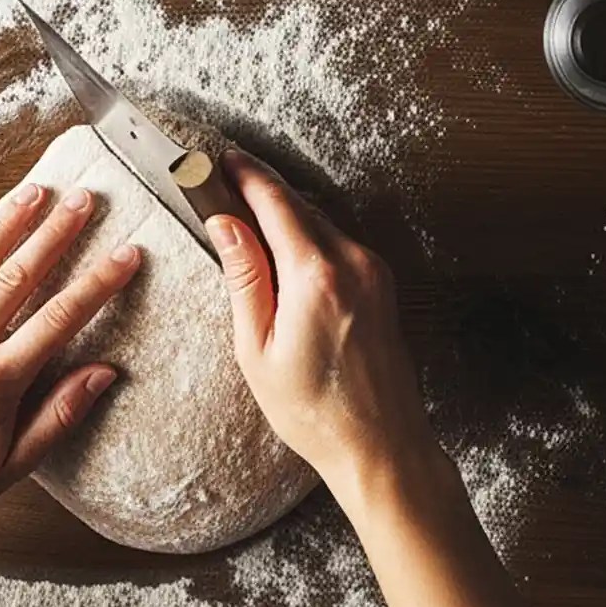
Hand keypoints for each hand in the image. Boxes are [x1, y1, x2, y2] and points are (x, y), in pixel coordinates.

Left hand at [0, 183, 140, 541]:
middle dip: (55, 233)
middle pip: (18, 277)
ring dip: (5, 225)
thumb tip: (105, 372)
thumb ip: (62, 413)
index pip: (60, 319)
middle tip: (82, 198)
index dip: (98, 283)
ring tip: (34, 191)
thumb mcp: (19, 461)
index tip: (127, 253)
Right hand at [206, 151, 435, 490]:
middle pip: (300, 206)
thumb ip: (244, 278)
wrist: (380, 445)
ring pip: (321, 223)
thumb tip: (225, 225)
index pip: (276, 202)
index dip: (246, 175)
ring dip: (286, 215)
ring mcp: (374, 272)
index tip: (222, 161)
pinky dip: (309, 239)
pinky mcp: (383, 286)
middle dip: (263, 192)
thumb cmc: (313, 410)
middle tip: (225, 186)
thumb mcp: (257, 348)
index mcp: (315, 276)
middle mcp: (352, 263)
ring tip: (249, 223)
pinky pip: (339, 245)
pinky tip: (285, 256)